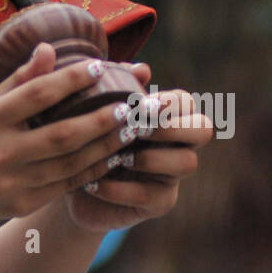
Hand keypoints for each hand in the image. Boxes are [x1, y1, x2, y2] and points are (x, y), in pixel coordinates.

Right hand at [0, 44, 146, 224]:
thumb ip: (16, 81)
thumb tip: (49, 49)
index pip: (36, 95)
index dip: (70, 80)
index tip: (99, 67)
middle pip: (61, 134)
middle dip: (102, 119)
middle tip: (130, 105)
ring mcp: (10, 183)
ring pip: (70, 164)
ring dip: (106, 146)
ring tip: (131, 129)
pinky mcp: (22, 204)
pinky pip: (66, 185)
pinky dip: (92, 170)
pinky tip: (112, 155)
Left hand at [62, 89, 212, 230]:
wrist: (67, 182)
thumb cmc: (84, 136)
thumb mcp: (91, 109)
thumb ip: (114, 83)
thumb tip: (142, 70)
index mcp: (166, 116)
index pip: (186, 102)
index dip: (169, 103)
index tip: (140, 105)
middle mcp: (178, 143)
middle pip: (204, 129)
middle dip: (172, 127)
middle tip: (136, 130)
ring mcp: (172, 174)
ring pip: (187, 163)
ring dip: (151, 158)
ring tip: (115, 157)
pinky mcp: (159, 202)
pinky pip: (151, 195)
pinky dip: (120, 190)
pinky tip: (93, 183)